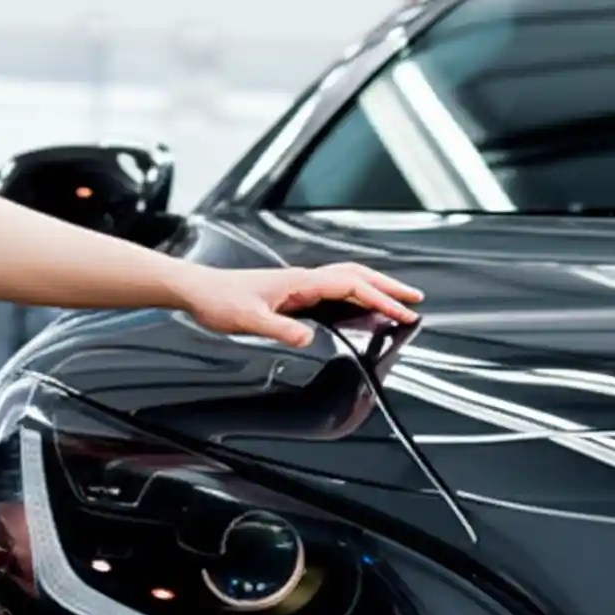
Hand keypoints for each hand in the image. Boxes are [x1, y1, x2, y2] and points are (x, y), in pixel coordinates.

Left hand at [179, 262, 423, 347]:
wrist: (198, 289)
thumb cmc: (220, 300)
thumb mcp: (248, 320)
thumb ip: (279, 329)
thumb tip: (308, 337)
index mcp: (300, 282)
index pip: (350, 287)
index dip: (379, 298)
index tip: (401, 312)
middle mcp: (303, 279)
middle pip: (357, 276)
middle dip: (388, 287)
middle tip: (415, 300)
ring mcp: (300, 283)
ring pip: (348, 279)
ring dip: (375, 286)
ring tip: (397, 299)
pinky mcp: (293, 291)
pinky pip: (334, 288)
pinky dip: (356, 293)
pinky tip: (359, 305)